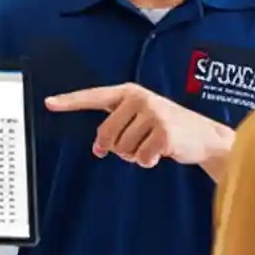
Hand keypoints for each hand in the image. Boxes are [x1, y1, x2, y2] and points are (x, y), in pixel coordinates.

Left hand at [45, 83, 231, 168]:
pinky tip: (162, 152)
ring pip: (122, 149)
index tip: (49, 102)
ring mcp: (152, 114)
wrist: (205, 136)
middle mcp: (139, 99)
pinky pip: (141, 157)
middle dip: (117, 148)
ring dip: (136, 155)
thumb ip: (117, 128)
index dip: (70, 101)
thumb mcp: (141, 120)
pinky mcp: (164, 132)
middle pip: (106, 134)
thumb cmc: (168, 128)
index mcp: (130, 93)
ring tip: (153, 144)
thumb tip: (98, 148)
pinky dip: (149, 161)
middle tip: (136, 145)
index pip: (93, 96)